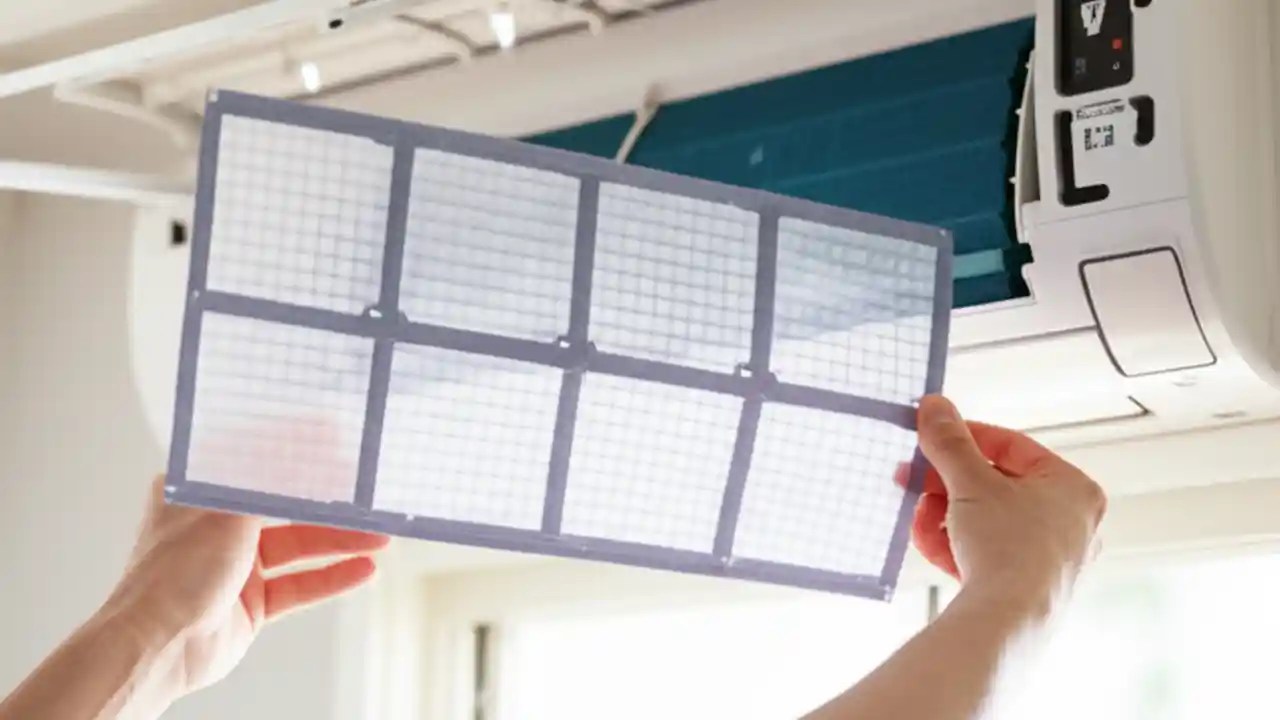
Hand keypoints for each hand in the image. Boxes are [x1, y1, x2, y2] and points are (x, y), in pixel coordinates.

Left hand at [103, 476, 389, 697]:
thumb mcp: (229, 513)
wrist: (158, 646)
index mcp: (199, 496)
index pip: (255, 465)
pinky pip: (300, 585)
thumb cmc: (173, 572)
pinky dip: (331, 578)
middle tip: (366, 494)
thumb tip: (308, 448)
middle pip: (284, 507)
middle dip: (327, 503)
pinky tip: (364, 570)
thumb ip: (272, 485)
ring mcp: (236, 567)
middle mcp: (216, 528)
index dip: (296, 453)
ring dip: (340, 542)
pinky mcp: (252, 603)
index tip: (336, 442)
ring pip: (299, 548)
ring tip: (380, 537)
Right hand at [909, 396, 1105, 603]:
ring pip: (984, 519)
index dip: (964, 438)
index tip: (930, 435)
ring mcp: (1049, 555)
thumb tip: (935, 406)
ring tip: (920, 518)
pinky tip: (930, 545)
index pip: (1010, 446)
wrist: (1008, 622)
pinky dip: (955, 544)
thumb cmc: (1009, 550)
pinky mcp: (1026, 583)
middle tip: (911, 477)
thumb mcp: (970, 483)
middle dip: (945, 484)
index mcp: (1072, 487)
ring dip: (944, 515)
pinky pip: (985, 550)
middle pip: (993, 485)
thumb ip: (950, 442)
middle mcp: (1069, 520)